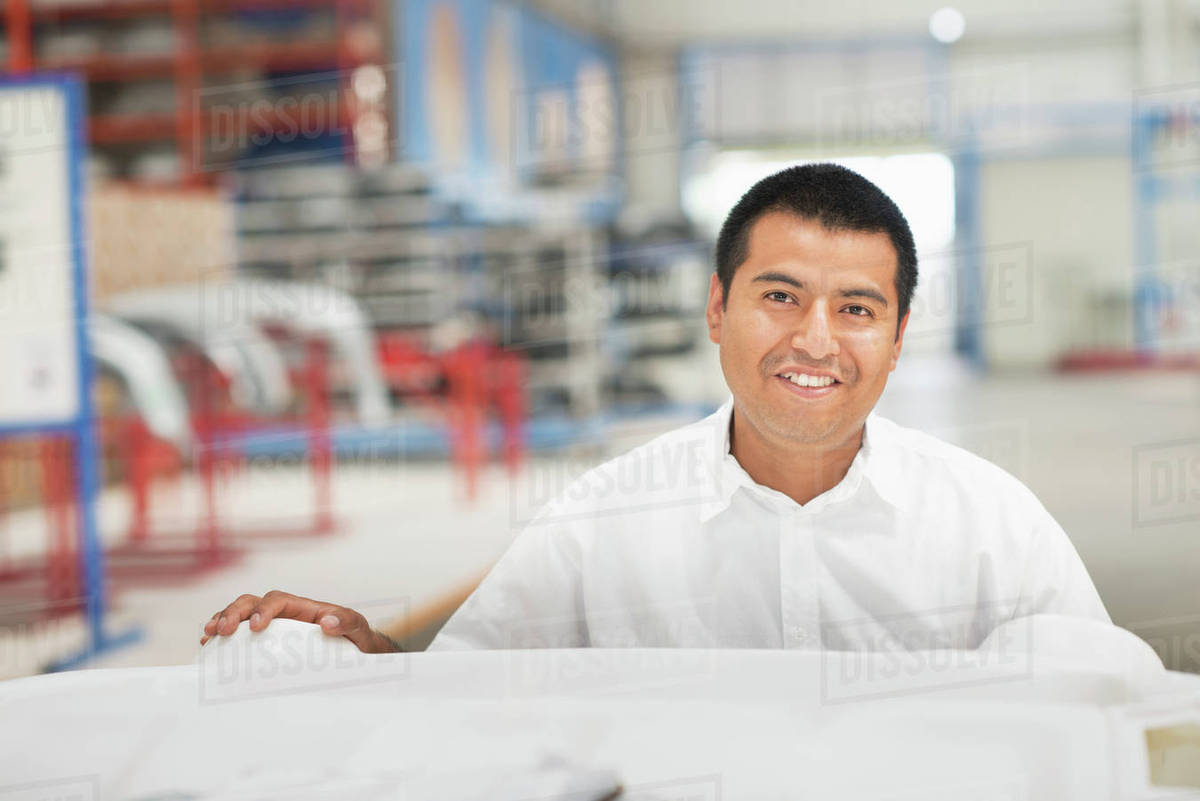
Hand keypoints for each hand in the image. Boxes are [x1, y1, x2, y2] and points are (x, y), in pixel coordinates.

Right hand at [199, 590, 399, 652]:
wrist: (356, 654)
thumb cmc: (356, 639)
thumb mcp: (358, 629)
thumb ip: (347, 621)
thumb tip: (327, 622)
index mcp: (303, 608)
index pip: (277, 600)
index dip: (264, 609)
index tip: (257, 627)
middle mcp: (284, 614)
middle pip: (251, 602)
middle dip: (233, 612)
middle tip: (221, 630)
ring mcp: (272, 628)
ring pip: (240, 616)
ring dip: (222, 621)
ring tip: (208, 635)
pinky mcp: (265, 643)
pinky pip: (240, 635)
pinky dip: (222, 637)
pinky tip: (209, 647)